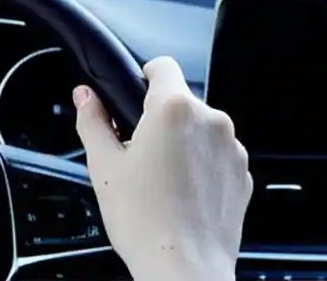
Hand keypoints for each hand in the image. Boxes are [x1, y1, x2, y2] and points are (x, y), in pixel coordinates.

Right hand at [73, 57, 251, 280]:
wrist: (183, 268)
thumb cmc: (146, 222)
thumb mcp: (105, 166)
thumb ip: (93, 121)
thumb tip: (85, 97)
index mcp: (173, 109)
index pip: (162, 66)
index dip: (145, 76)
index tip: (136, 94)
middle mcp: (210, 121)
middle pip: (180, 102)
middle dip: (160, 120)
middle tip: (139, 154)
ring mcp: (231, 147)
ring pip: (201, 130)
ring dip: (183, 143)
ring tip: (161, 181)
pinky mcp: (241, 173)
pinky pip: (218, 156)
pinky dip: (202, 167)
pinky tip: (182, 194)